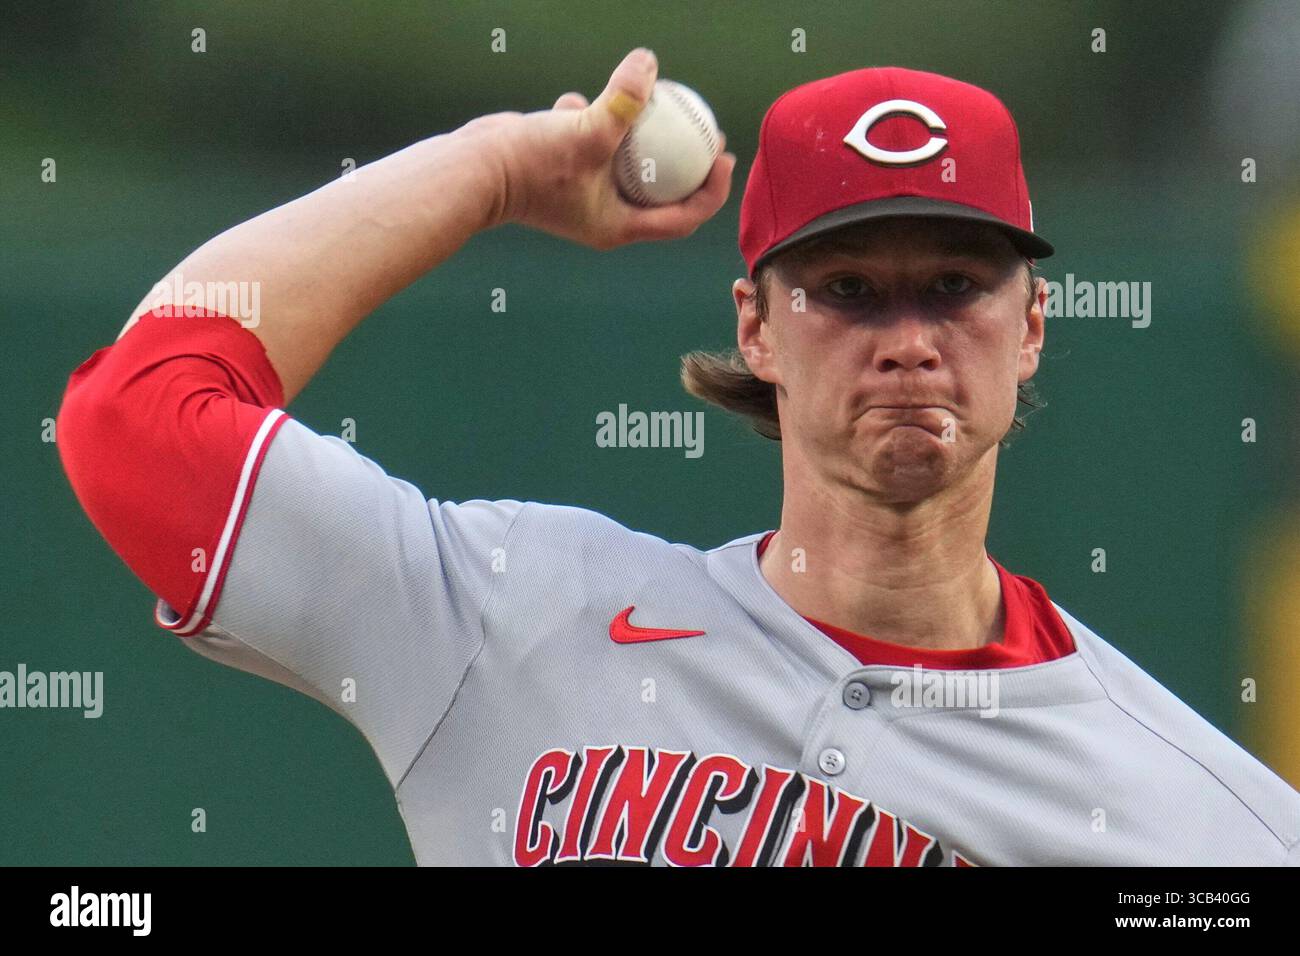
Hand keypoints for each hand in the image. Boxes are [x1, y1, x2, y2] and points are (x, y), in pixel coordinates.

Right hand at [468, 48, 735, 249]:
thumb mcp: (588, 130)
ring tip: (655, 104)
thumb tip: (648, 62)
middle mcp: (604, 215)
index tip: (723, 155)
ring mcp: (583, 193)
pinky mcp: (562, 170)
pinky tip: (579, 98)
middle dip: (687, 161)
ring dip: (638, 136)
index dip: (712, 190)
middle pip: (662, 191)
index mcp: (619, 226)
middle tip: (706, 129)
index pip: (683, 216)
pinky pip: (591, 144)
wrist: (474, 169)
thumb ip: (624, 101)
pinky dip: (591, 121)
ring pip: (625, 164)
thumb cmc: (532, 164)